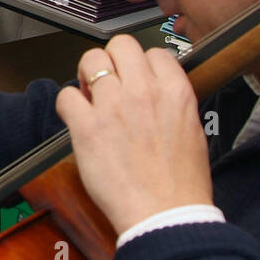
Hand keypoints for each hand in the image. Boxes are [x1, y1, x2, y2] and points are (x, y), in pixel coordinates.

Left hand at [55, 35, 211, 234]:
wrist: (165, 215)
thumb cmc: (181, 185)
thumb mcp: (193, 132)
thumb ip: (174, 104)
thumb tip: (159, 96)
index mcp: (175, 92)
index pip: (154, 53)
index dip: (142, 66)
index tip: (135, 81)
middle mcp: (144, 92)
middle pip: (120, 45)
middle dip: (112, 60)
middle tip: (108, 82)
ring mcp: (114, 107)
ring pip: (91, 60)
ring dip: (87, 76)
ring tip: (90, 96)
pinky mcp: (87, 127)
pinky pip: (66, 96)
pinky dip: (68, 104)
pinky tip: (77, 119)